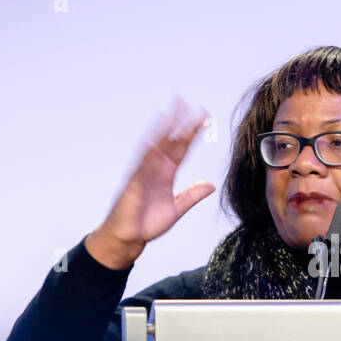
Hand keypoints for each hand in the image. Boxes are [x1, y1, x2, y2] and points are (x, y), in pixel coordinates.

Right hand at [86, 97, 214, 269]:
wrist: (129, 238)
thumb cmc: (147, 224)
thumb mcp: (176, 208)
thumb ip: (192, 195)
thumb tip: (211, 185)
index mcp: (166, 174)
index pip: (181, 148)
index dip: (191, 133)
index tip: (203, 118)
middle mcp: (156, 168)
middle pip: (169, 141)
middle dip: (178, 122)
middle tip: (186, 102)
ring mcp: (144, 172)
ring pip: (156, 146)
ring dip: (164, 129)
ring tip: (172, 111)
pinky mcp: (135, 181)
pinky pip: (142, 161)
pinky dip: (149, 148)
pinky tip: (156, 135)